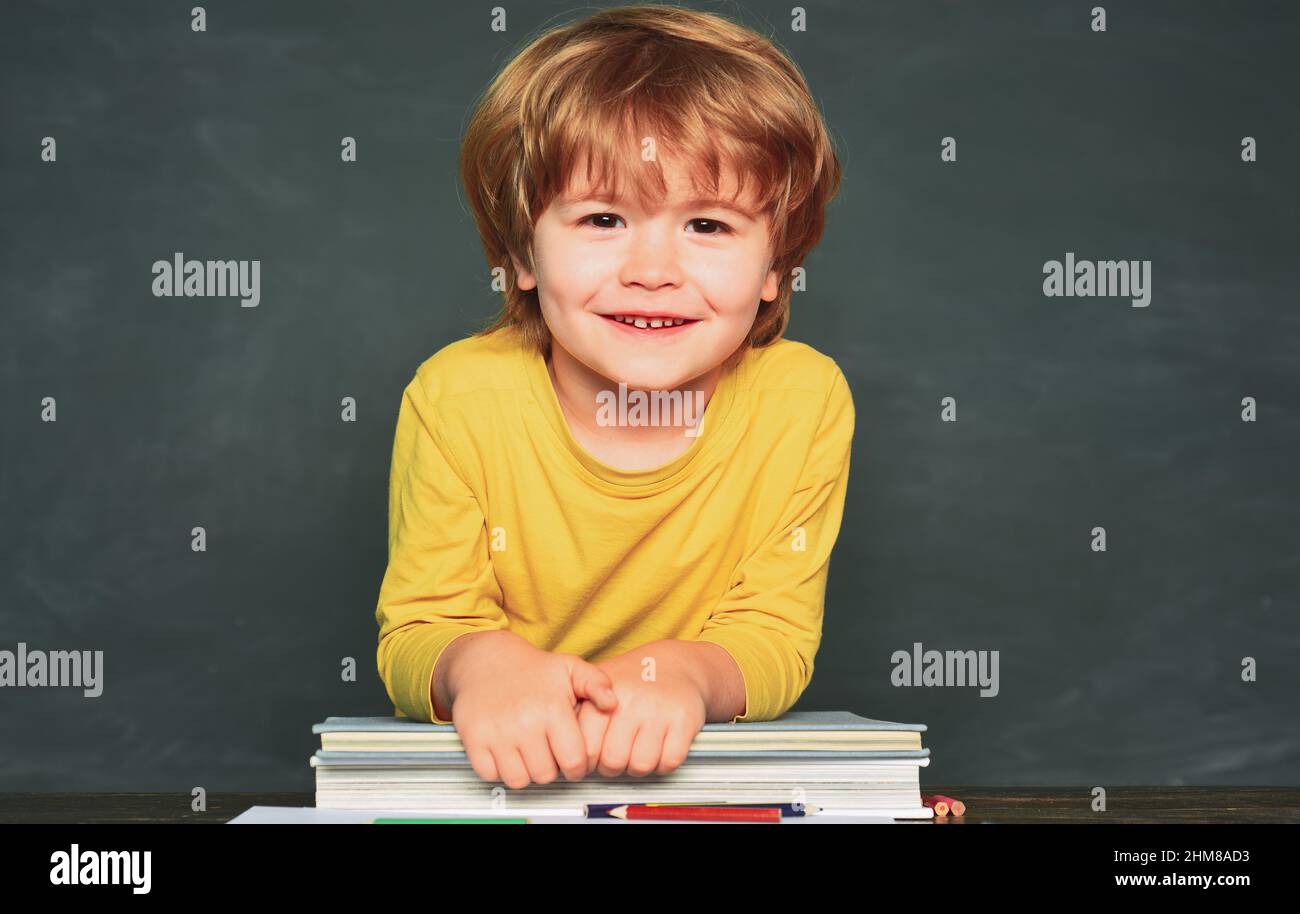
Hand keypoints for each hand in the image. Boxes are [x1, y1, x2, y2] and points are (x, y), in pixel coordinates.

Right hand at [444, 632, 618, 788]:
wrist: (485, 659)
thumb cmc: (531, 668)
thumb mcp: (570, 667)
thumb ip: (597, 683)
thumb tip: (613, 704)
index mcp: (552, 708)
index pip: (574, 761)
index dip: (577, 767)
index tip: (572, 761)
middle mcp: (525, 722)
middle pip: (546, 774)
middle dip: (551, 769)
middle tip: (549, 755)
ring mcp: (498, 732)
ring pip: (519, 779)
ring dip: (526, 772)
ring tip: (529, 755)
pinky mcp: (474, 738)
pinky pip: (490, 774)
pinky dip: (499, 770)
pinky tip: (507, 753)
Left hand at [575, 645, 707, 777]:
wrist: (676, 664)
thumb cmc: (633, 679)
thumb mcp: (600, 683)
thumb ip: (579, 709)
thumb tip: (559, 742)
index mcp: (605, 695)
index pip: (586, 747)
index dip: (588, 762)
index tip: (591, 761)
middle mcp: (631, 702)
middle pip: (613, 761)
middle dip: (613, 768)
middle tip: (617, 758)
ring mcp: (658, 711)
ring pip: (641, 765)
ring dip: (639, 767)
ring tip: (638, 753)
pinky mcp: (683, 720)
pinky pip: (669, 761)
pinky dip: (663, 765)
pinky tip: (660, 751)